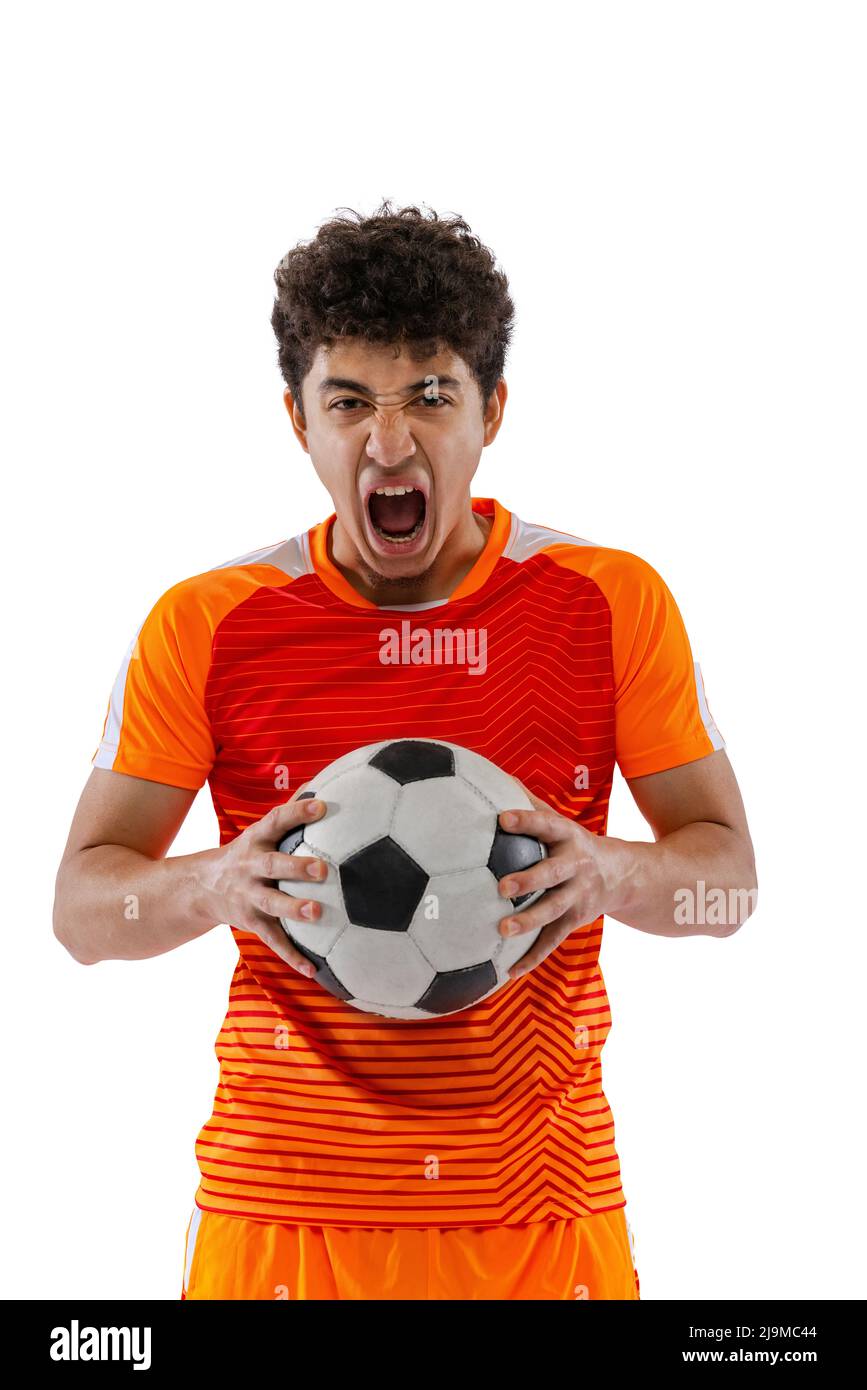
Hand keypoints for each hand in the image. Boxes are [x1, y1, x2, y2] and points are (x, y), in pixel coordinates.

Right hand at [196, 793, 328, 975]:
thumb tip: (327, 791)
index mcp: (255, 841)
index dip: (297, 812)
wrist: (199, 888)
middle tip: (323, 869)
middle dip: (297, 867)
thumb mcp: (258, 834)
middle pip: (273, 865)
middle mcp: (250, 867)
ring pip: (271, 904)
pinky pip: (274, 941)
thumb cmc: (246, 855)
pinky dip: (293, 956)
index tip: (321, 806)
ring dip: (293, 909)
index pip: (276, 821)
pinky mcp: (252, 923)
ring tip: (317, 913)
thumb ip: (289, 819)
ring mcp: (249, 897)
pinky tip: (314, 970)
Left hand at [497, 782, 622, 979]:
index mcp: (568, 837)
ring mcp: (577, 897)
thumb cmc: (575, 844)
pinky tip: (508, 973)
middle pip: (552, 873)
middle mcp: (575, 866)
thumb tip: (494, 778)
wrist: (626, 876)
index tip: (502, 818)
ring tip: (502, 930)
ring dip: (528, 921)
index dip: (525, 821)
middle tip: (501, 886)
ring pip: (553, 911)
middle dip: (528, 879)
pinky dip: (532, 958)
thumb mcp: (561, 822)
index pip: (546, 825)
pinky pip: (552, 941)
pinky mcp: (575, 921)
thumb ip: (530, 803)